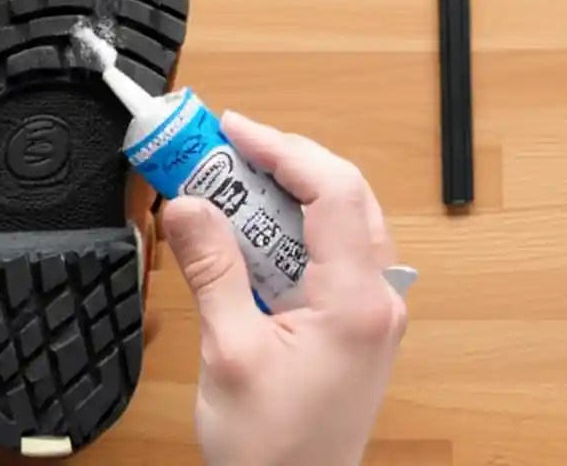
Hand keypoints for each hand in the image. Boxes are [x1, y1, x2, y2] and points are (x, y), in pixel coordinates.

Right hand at [163, 111, 406, 465]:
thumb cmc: (274, 449)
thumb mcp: (229, 352)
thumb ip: (211, 269)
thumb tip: (189, 205)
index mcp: (357, 304)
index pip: (333, 193)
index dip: (282, 149)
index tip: (231, 131)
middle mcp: (377, 301)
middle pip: (340, 198)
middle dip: (277, 164)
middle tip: (217, 152)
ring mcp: (369, 312)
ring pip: (334, 224)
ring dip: (278, 198)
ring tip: (220, 185)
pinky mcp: (351, 324)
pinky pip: (325, 255)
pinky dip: (284, 232)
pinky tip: (241, 234)